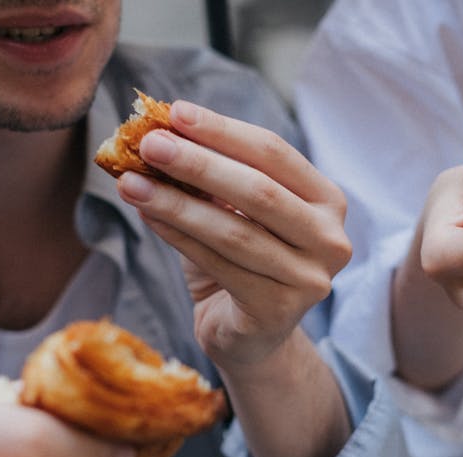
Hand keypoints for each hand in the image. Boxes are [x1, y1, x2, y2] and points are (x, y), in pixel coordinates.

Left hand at [117, 101, 350, 367]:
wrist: (250, 336)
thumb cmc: (242, 262)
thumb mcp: (234, 211)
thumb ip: (213, 176)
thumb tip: (161, 132)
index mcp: (328, 201)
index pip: (274, 153)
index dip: (223, 131)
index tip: (175, 113)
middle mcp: (330, 239)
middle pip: (258, 190)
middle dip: (198, 163)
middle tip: (150, 143)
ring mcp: (310, 279)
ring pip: (234, 230)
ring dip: (177, 202)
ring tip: (131, 182)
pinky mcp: (278, 311)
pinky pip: (219, 265)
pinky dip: (178, 236)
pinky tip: (147, 216)